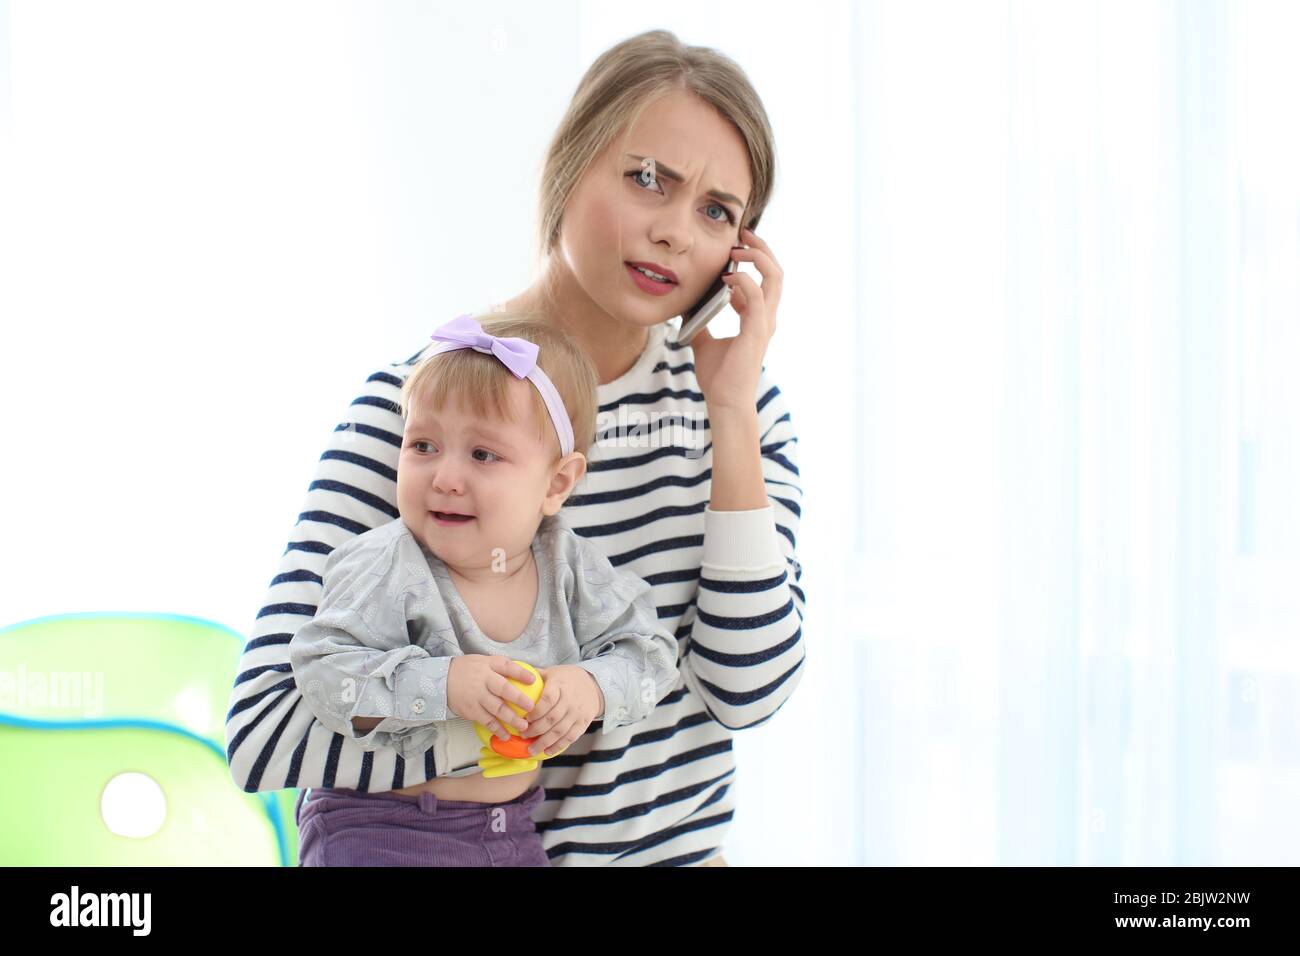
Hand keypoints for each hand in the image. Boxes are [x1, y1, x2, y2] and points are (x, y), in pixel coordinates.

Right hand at [448, 654, 538, 738]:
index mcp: (489, 665)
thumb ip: (503, 668)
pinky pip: (486, 721)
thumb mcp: (485, 662)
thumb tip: (528, 675)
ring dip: (511, 719)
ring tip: (523, 727)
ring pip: (497, 708)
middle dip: (518, 699)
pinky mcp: (471, 710)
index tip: (533, 680)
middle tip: (531, 708)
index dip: (520, 673)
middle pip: (503, 689)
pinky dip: (497, 729)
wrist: (442, 679)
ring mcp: (477, 696)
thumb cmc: (470, 670)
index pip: (507, 666)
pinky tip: (506, 735)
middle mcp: (483, 680)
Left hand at [519, 665, 603, 757]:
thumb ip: (534, 677)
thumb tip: (510, 680)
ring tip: (531, 749)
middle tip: (523, 735)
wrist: (593, 685)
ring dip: (544, 742)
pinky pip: (570, 737)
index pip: (547, 699)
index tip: (525, 719)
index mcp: (560, 685)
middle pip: (552, 718)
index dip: (535, 711)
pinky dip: (558, 746)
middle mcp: (570, 699)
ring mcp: (578, 712)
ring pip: (560, 731)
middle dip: (536, 730)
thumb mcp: (551, 673)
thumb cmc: (565, 679)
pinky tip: (547, 751)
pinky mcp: (583, 723)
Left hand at [692, 226, 783, 411]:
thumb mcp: (704, 341)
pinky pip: (756, 295)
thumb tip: (685, 308)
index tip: (733, 248)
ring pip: (775, 277)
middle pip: (776, 271)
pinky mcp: (756, 331)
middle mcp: (765, 318)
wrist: (724, 402)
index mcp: (757, 318)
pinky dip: (742, 280)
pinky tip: (726, 277)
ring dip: (758, 256)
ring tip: (738, 247)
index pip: (764, 280)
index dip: (752, 259)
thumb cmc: (718, 377)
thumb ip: (701, 323)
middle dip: (761, 248)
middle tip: (742, 233)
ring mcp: (764, 323)